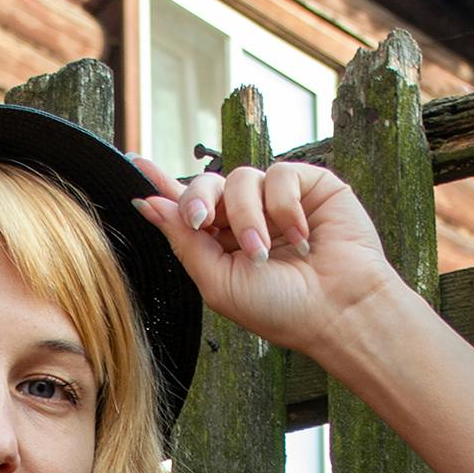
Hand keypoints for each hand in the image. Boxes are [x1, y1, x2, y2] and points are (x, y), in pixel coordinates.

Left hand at [134, 155, 395, 365]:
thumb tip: (150, 205)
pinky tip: (301, 236)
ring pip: (240, 179)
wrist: (338, 311)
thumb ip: (185, 242)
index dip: (164, 185)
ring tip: (265, 252)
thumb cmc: (282, 309)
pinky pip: (280, 174)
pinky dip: (284, 206)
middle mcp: (248, 217)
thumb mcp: (219, 283)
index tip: (135, 161)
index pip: (189, 208)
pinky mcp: (310, 185)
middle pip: (208, 184)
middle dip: (199, 200)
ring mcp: (278, 200)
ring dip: (247, 217)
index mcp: (222, 243)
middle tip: (202, 222)